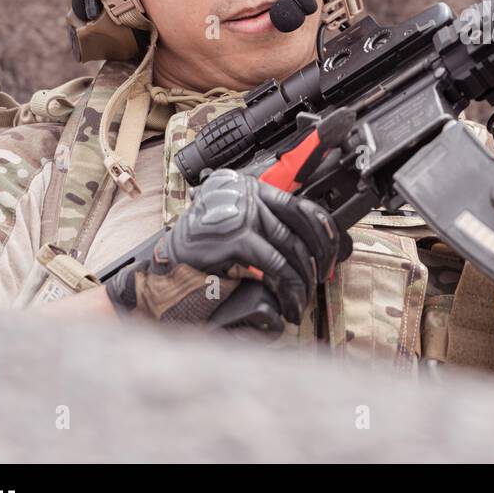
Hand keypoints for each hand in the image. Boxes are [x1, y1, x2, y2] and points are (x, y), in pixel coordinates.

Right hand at [105, 168, 350, 324]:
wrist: (161, 271)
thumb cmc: (200, 255)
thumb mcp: (236, 229)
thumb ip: (266, 226)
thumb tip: (311, 245)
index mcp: (250, 189)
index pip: (301, 204)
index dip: (323, 231)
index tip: (332, 253)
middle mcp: (247, 196)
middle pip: (301, 227)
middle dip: (318, 260)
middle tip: (320, 281)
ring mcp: (240, 215)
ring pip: (291, 248)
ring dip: (303, 280)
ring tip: (300, 301)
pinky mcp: (234, 239)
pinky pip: (275, 264)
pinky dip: (288, 287)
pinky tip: (289, 303)